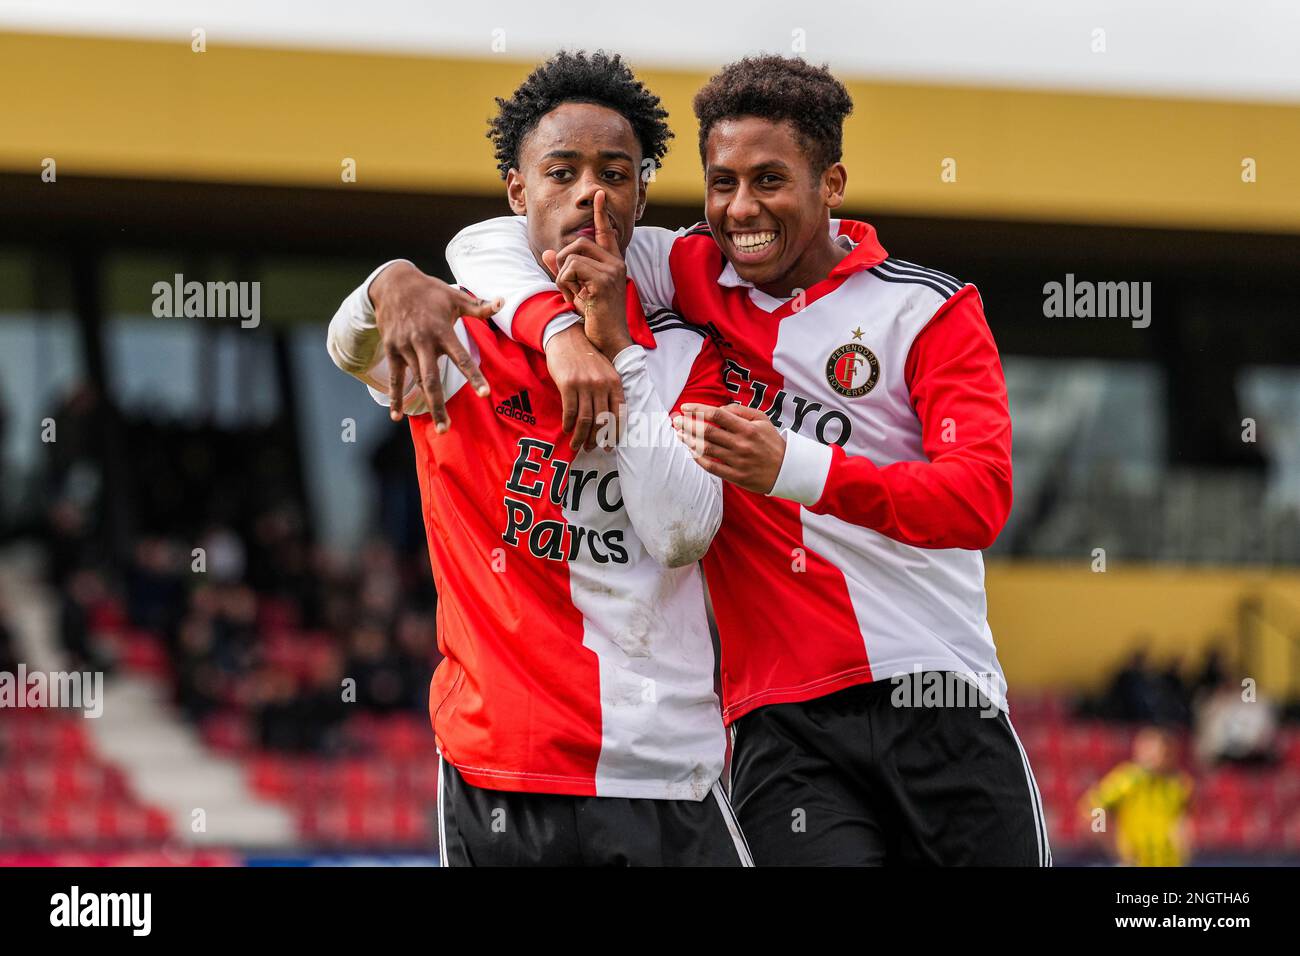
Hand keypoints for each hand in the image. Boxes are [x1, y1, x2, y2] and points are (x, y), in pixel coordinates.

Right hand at [369, 262, 498, 428]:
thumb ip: (480, 307)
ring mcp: (404, 347)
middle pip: (431, 379)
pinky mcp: (392, 350)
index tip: (485, 395)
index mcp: (442, 331)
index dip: (473, 377)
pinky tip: (397, 416)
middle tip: (447, 429)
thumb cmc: (430, 292)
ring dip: (427, 405)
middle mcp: (422, 341)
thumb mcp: (455, 297)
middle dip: (439, 405)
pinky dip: (394, 398)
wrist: (392, 284)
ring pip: (417, 381)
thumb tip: (503, 302)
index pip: (461, 357)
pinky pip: (394, 378)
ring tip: (440, 427)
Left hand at [541, 190, 632, 360]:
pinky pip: (571, 269)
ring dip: (562, 276)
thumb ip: (563, 271)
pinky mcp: (604, 280)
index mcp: (612, 263)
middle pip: (578, 243)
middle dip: (563, 262)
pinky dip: (564, 283)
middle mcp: (615, 263)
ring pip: (572, 256)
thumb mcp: (575, 291)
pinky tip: (573, 298)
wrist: (608, 340)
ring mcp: (612, 270)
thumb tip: (548, 253)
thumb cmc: (594, 318)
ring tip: (571, 295)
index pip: (606, 232)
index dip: (601, 212)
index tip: (598, 194)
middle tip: (567, 285)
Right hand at [544, 325, 624, 450]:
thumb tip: (609, 418)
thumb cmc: (586, 356)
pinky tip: (566, 429)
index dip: (615, 433)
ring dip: (580, 436)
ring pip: (586, 419)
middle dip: (596, 439)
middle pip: (602, 420)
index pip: (619, 413)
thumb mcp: (604, 370)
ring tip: (576, 445)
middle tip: (590, 449)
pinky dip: (568, 424)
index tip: (610, 446)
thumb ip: (609, 390)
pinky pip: (570, 411)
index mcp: (615, 382)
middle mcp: (602, 384)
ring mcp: (585, 384)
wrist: (566, 337)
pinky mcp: (568, 384)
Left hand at [672, 403, 786, 493]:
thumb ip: (741, 411)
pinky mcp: (735, 476)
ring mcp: (737, 461)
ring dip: (689, 440)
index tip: (685, 407)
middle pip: (707, 432)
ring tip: (679, 434)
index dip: (697, 409)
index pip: (716, 414)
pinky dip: (698, 459)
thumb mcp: (763, 420)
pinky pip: (711, 467)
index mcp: (747, 428)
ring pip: (706, 449)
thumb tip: (719, 409)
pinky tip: (691, 451)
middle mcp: (741, 444)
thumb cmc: (771, 442)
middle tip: (676, 420)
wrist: (787, 470)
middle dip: (687, 424)